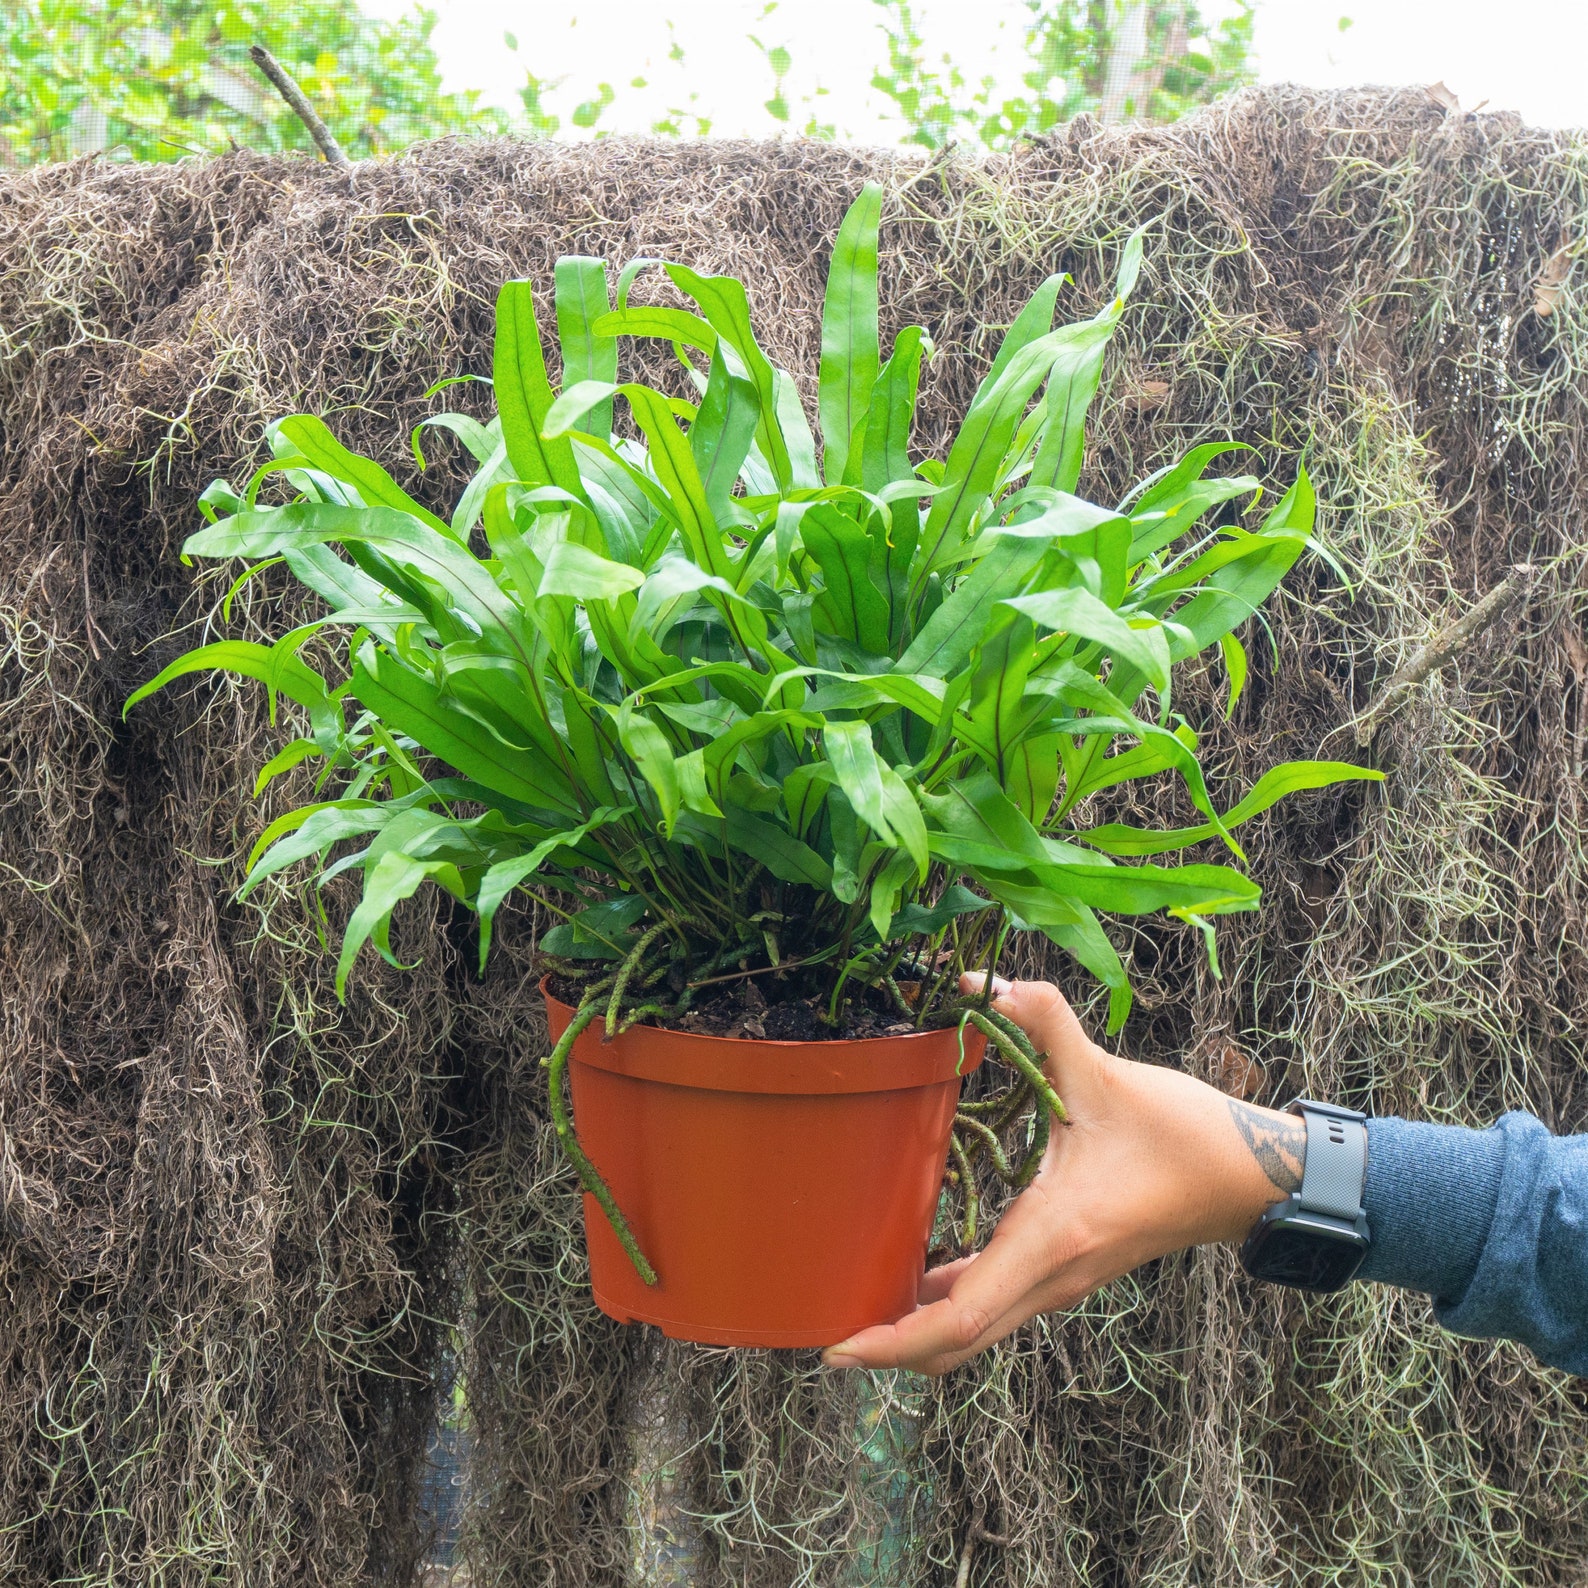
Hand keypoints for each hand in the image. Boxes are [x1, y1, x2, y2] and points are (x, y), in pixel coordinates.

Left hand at [822, 976, 1305, 1374]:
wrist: (1248, 1179)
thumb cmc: (1183, 1135)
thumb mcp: (1106, 1071)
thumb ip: (1041, 1019)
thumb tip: (979, 981)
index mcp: (1053, 1236)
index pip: (960, 1317)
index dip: (895, 1340)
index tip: (838, 1347)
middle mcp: (1051, 1274)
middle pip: (957, 1343)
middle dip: (890, 1347)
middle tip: (826, 1332)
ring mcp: (1059, 1279)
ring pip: (975, 1330)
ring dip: (916, 1329)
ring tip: (854, 1303)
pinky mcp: (1065, 1269)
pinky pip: (994, 1304)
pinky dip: (947, 1305)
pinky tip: (913, 1272)